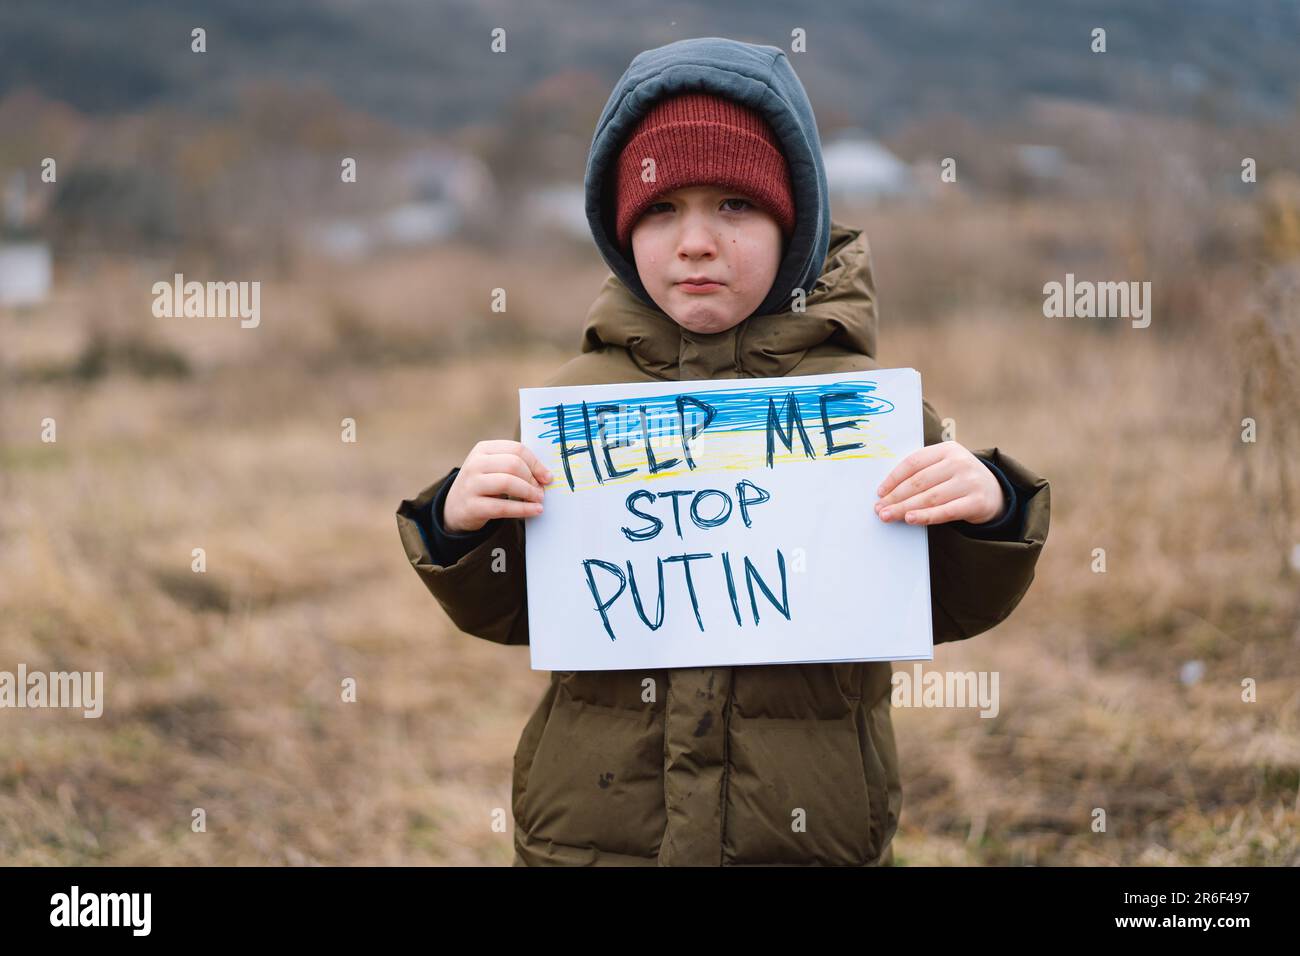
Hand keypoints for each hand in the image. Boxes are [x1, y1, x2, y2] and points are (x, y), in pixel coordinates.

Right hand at [443, 440, 554, 533]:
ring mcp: (471, 484)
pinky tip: (535, 510)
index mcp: (483, 449)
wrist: (455, 507)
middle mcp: (475, 464)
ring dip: (529, 492)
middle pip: (513, 464)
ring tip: (538, 500)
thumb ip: (517, 466)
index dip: (536, 463)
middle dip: (532, 478)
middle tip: (541, 491)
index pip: (516, 449)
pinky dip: (523, 509)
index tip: (547, 477)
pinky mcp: (471, 506)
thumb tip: (546, 476)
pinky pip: (502, 507)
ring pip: (507, 482)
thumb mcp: (494, 468)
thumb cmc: (483, 485)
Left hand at [873, 441, 1004, 525]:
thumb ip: (922, 471)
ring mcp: (969, 482)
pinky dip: (925, 516)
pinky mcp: (976, 502)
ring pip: (929, 497)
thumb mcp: (945, 466)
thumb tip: (887, 491)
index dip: (893, 478)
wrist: (995, 492)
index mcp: (947, 449)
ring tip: (888, 516)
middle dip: (895, 497)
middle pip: (919, 482)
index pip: (913, 462)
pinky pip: (945, 511)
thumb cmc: (959, 479)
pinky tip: (910, 519)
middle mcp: (959, 462)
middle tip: (879, 509)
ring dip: (904, 508)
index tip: (880, 492)